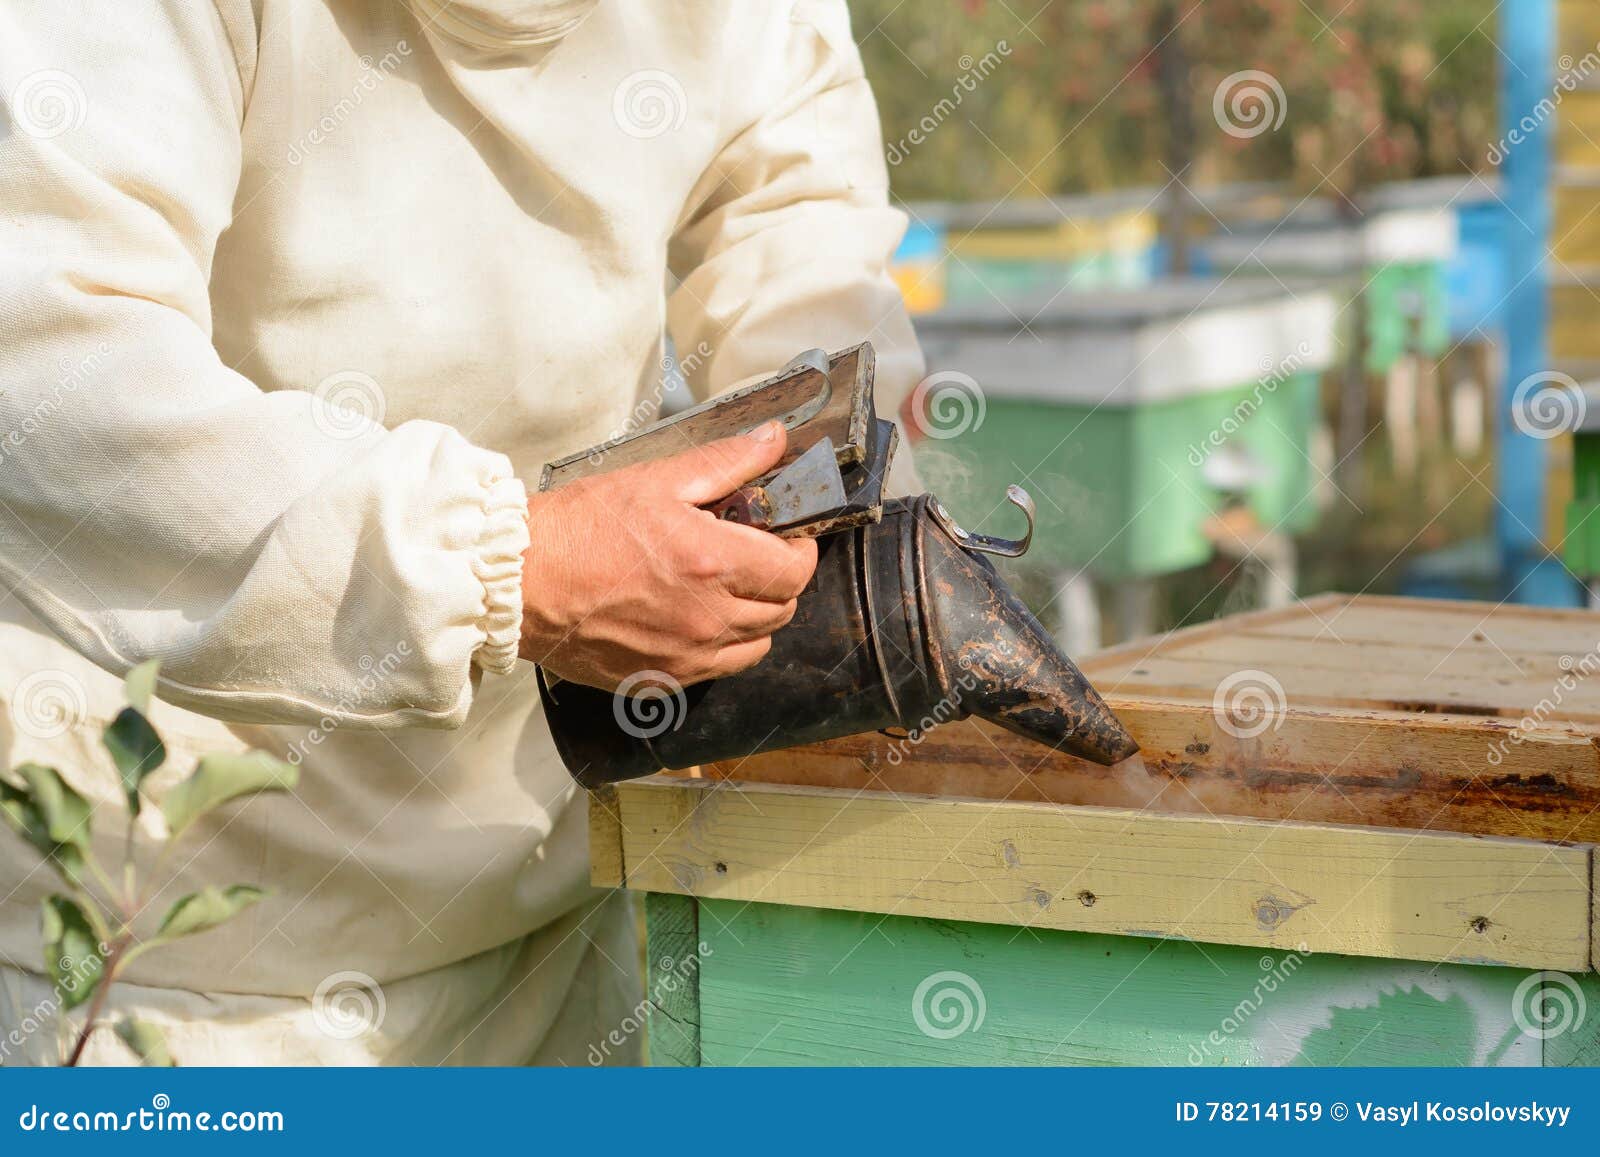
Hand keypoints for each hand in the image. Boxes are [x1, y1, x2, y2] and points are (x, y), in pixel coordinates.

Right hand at [519, 421, 818, 689]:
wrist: (521, 581)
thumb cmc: (581, 528)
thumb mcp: (657, 479)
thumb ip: (726, 462)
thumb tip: (774, 441)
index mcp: (713, 563)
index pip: (795, 571)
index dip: (800, 551)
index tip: (787, 538)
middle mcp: (708, 618)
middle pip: (781, 610)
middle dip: (778, 581)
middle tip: (752, 557)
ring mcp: (686, 656)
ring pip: (756, 647)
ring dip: (754, 618)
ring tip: (724, 590)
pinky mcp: (660, 681)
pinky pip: (716, 671)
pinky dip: (720, 648)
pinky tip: (693, 620)